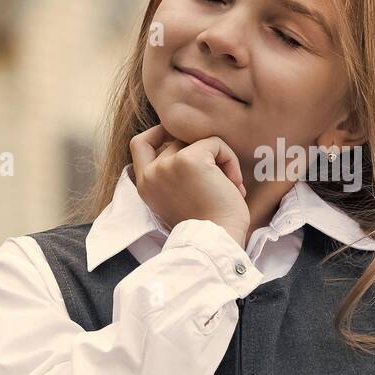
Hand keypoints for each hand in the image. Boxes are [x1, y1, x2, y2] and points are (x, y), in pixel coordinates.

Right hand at [129, 124, 249, 248]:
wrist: (218, 241)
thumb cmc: (208, 226)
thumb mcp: (178, 199)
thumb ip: (174, 176)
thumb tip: (194, 147)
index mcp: (146, 186)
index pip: (139, 144)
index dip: (158, 133)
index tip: (180, 139)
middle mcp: (152, 174)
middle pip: (177, 141)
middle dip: (201, 154)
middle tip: (220, 180)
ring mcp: (168, 165)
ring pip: (198, 142)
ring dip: (219, 160)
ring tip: (229, 185)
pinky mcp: (190, 160)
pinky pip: (215, 143)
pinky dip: (230, 160)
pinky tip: (234, 184)